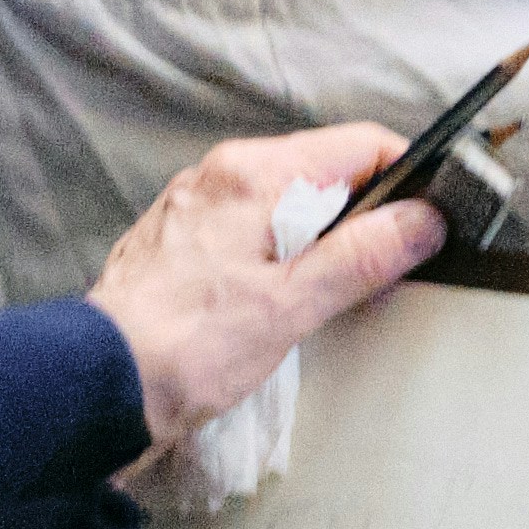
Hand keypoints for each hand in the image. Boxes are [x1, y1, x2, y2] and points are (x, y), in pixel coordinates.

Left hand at [84, 122, 443, 457]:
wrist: (98, 383)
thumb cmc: (186, 347)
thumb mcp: (293, 304)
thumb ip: (363, 257)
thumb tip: (423, 221)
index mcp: (254, 174)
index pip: (359, 145)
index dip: (408, 178)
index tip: (430, 220)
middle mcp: (221, 174)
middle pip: (325, 171)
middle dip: (366, 215)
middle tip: (387, 272)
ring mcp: (197, 203)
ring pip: (288, 201)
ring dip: (323, 238)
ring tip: (332, 296)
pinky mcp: (182, 237)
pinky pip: (252, 226)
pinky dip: (281, 253)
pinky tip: (280, 300)